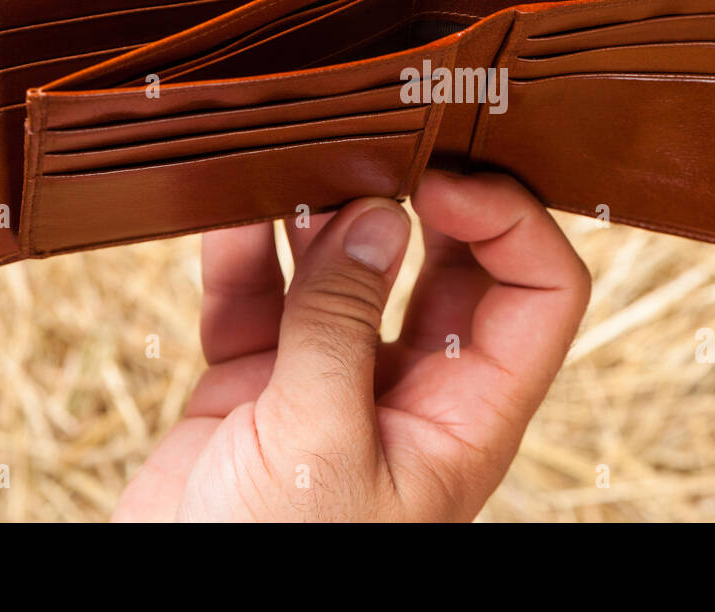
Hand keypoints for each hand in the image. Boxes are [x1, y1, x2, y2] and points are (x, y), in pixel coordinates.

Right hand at [111, 170, 590, 521]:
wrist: (177, 605)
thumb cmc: (276, 558)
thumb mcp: (320, 441)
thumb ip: (341, 323)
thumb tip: (377, 212)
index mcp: (464, 415)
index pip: (537, 295)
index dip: (510, 224)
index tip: (444, 182)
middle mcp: (407, 388)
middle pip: (446, 265)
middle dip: (419, 201)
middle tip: (380, 147)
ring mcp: (331, 378)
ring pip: (347, 270)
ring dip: (323, 218)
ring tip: (297, 166)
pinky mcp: (257, 378)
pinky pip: (259, 294)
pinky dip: (243, 252)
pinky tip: (231, 210)